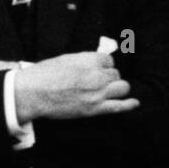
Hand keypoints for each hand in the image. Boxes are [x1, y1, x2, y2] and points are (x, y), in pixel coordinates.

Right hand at [12, 51, 138, 120]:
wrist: (33, 92)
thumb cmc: (44, 74)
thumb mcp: (66, 59)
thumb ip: (84, 60)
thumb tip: (94, 62)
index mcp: (89, 60)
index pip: (109, 61)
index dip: (104, 66)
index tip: (98, 70)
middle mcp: (97, 75)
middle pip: (116, 75)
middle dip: (109, 78)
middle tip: (98, 82)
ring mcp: (97, 93)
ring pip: (122, 88)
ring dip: (116, 88)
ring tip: (107, 91)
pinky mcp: (94, 109)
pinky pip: (119, 107)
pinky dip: (129, 105)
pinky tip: (135, 103)